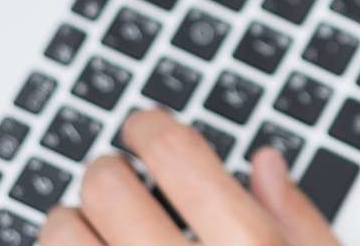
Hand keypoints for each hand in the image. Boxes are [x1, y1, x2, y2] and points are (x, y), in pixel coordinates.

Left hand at [42, 109, 339, 245]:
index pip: (174, 154)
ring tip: (84, 221)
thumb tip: (266, 167)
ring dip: (69, 220)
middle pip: (108, 187)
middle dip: (108, 170)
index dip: (150, 127)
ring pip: (61, 235)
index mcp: (245, 245)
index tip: (142, 125)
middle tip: (116, 173)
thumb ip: (298, 219)